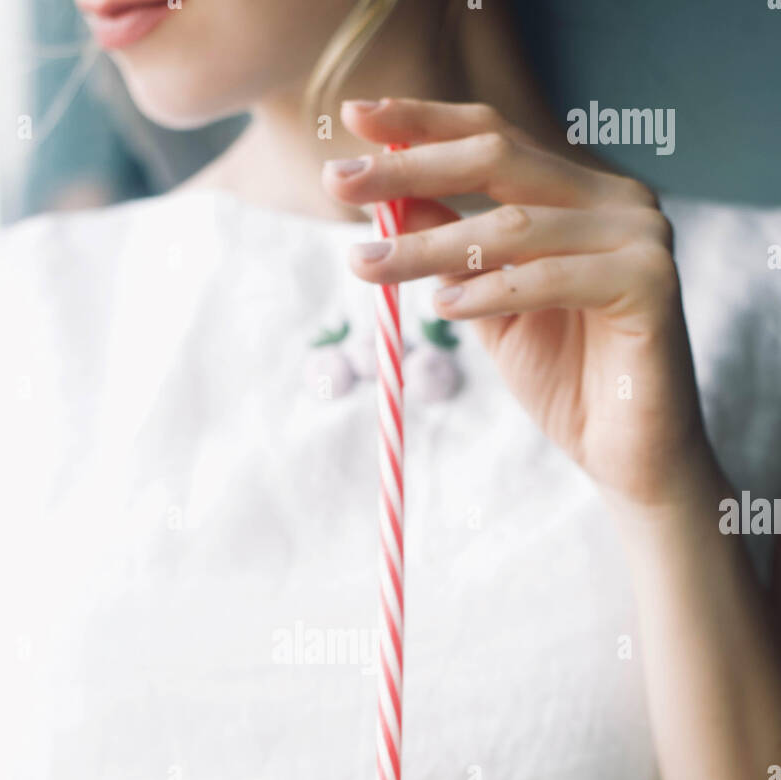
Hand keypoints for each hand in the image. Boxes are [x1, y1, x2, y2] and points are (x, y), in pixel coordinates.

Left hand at [326, 98, 711, 508]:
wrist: (628, 455)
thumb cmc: (565, 381)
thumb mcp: (488, 307)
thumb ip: (453, 251)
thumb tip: (390, 198)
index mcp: (580, 192)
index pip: (494, 136)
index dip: (422, 123)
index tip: (353, 116)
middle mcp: (617, 199)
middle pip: (498, 158)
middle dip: (410, 166)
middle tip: (336, 180)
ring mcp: (641, 235)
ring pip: (515, 225)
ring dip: (430, 244)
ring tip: (367, 265)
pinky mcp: (651, 282)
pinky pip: (551, 278)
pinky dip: (491, 291)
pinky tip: (442, 306)